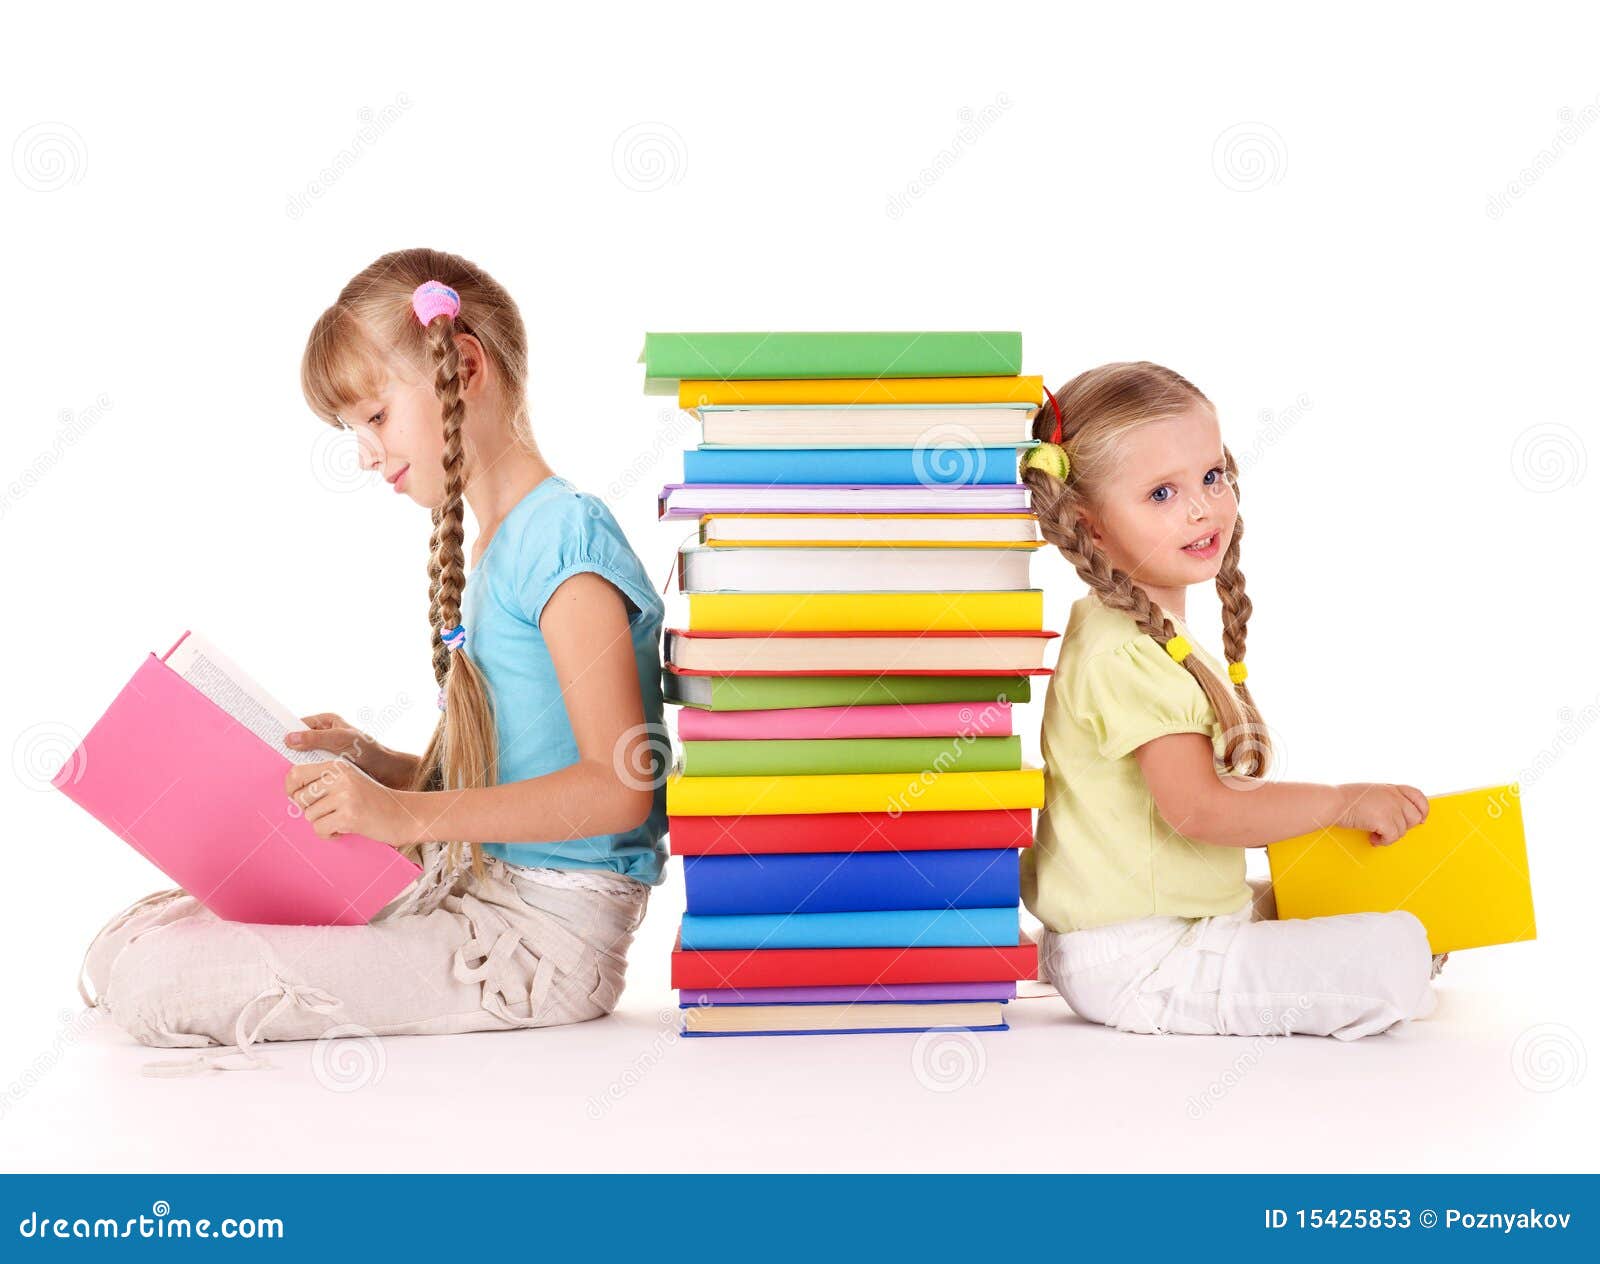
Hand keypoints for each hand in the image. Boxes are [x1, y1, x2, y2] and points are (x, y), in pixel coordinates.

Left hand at [284, 758, 422, 847]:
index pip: (296, 773)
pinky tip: (343, 830)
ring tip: (340, 821)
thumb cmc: (373, 801)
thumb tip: (291, 793)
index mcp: (338, 765)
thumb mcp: (350, 781)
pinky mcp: (348, 815)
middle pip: (299, 797)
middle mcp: (339, 777)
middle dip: (308, 810)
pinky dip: (329, 834)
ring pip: (309, 815)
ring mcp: (344, 796)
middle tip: (326, 813)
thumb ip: (325, 782)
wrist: (402, 814)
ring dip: (322, 823)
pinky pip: (319, 829)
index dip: (290, 789)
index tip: (298, 799)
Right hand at [285, 713, 416, 788]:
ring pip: (301, 761)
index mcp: (324, 722)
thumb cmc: (369, 751)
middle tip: (275, 765)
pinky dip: (305, 780)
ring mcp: (323, 753)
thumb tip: (288, 738)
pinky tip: (299, 788)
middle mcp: (322, 736)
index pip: (296, 725)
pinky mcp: (326, 769)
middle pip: (296, 745)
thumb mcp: (342, 741)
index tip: (267, 742)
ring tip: (286, 780)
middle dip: (288, 756)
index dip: (283, 733)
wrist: (388, 773)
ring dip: (296, 770)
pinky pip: (310, 773)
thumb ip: (316, 739)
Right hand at [1335, 782, 1428, 845]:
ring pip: (1403, 830)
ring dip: (1389, 835)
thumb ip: (1387, 798)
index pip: (1418, 796)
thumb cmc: (1345, 798)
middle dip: (1404, 826)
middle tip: (1389, 829)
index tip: (1421, 819)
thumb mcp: (1371, 791)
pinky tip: (1372, 838)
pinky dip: (1383, 841)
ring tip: (1375, 834)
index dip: (1423, 809)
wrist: (1333, 802)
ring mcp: (1391, 808)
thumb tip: (1398, 813)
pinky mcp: (1385, 821)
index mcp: (1391, 788)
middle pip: (1415, 817)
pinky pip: (1393, 837)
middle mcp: (1394, 797)